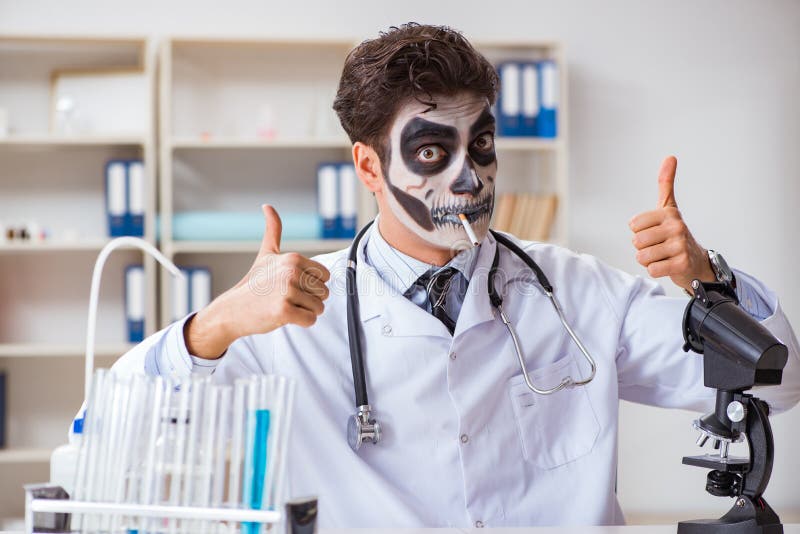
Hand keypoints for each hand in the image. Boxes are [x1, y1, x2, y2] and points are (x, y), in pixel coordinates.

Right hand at [186, 204, 330, 357]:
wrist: (232, 309)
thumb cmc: (253, 284)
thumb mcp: (266, 255)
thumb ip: (273, 231)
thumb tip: (267, 206)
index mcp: (293, 258)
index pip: (325, 276)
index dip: (311, 285)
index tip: (291, 285)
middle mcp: (291, 272)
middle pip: (324, 293)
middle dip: (309, 300)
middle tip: (286, 298)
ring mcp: (287, 291)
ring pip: (319, 308)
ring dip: (304, 312)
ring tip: (284, 306)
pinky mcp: (283, 311)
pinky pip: (310, 320)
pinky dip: (301, 322)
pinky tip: (283, 316)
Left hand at [628, 156, 715, 293]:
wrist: (695, 261)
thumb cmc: (675, 234)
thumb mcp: (669, 207)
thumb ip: (666, 183)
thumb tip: (670, 157)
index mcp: (669, 213)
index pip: (633, 225)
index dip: (639, 232)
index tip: (655, 231)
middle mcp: (676, 227)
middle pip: (637, 242)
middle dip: (643, 247)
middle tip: (659, 246)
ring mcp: (680, 246)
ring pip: (642, 257)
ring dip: (649, 259)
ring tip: (663, 255)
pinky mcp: (681, 264)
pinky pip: (652, 269)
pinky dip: (656, 270)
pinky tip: (667, 265)